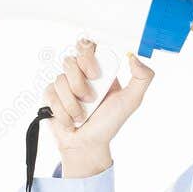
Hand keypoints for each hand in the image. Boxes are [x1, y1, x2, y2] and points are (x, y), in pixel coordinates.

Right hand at [41, 38, 154, 176]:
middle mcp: (79, 73)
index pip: (87, 46)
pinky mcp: (50, 96)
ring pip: (60, 80)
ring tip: (82, 116)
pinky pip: (51, 95)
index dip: (87, 54)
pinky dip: (63, 113)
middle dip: (80, 83)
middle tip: (91, 99)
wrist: (87, 145)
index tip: (95, 75)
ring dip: (74, 104)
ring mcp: (63, 84)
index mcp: (98, 69)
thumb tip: (133, 56)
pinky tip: (70, 121)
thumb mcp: (131, 101)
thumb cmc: (108, 123)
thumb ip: (142, 78)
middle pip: (70, 61)